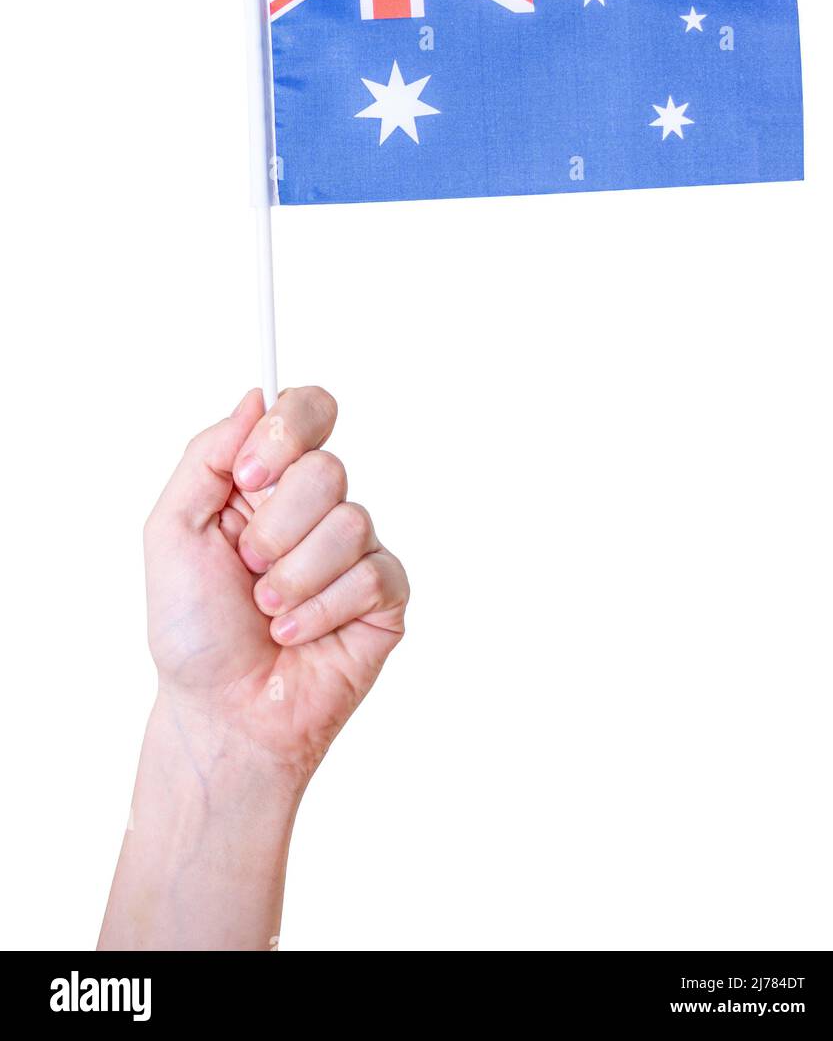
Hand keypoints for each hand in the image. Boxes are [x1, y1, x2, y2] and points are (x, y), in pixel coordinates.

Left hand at [144, 386, 408, 788]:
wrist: (220, 713)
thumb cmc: (193, 629)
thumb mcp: (171, 530)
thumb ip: (207, 454)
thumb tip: (256, 396)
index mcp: (270, 482)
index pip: (308, 411)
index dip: (287, 433)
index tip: (250, 480)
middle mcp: (317, 508)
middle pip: (328, 469)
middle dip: (274, 529)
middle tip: (249, 568)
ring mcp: (356, 551)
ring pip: (350, 523)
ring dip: (293, 578)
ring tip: (269, 612)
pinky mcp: (385, 596)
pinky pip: (371, 574)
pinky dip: (321, 609)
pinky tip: (296, 635)